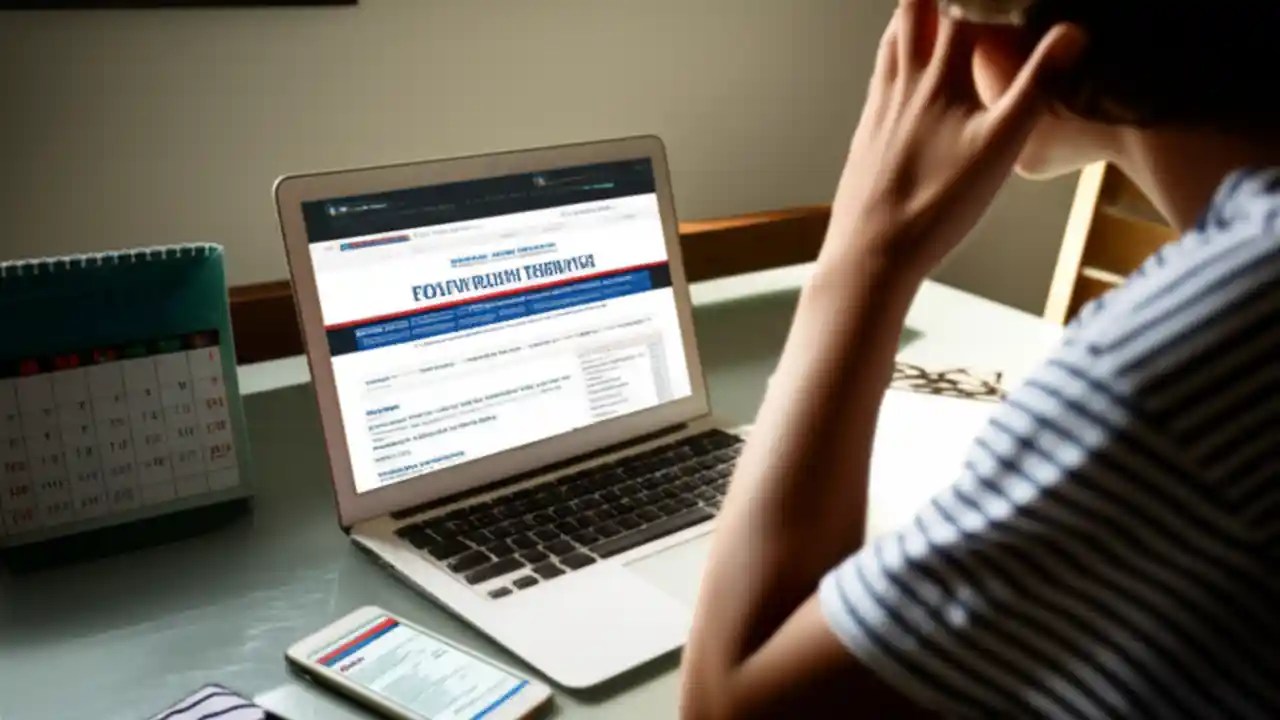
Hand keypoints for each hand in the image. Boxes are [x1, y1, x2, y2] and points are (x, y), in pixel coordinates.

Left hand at [822, 0, 1085, 278]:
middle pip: (910, 15)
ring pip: (889, 45)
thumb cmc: (938, 205)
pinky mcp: (865, 135)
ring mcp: (879, 108)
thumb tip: (1075, 31)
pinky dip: (892, 60)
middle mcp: (902, 84)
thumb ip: (1037, 87)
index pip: (959, 11)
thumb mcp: (1001, 146)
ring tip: (925, 9)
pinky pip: (879, 81)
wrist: (872, 253)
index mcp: (938, 80)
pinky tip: (900, 77)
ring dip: (908, 20)